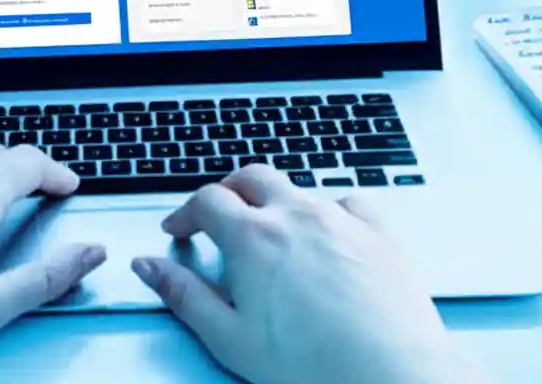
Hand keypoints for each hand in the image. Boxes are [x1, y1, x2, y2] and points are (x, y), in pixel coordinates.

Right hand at [132, 165, 485, 383]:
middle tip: (216, 215)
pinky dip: (327, 211)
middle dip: (227, 191)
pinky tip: (327, 233)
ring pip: (298, 188)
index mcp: (253, 239)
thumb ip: (185, 296)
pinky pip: (347, 203)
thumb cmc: (315, 365)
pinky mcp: (378, 232)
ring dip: (275, 202)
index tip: (179, 230)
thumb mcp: (230, 338)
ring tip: (270, 231)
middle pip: (251, 178)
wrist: (392, 373)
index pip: (207, 201)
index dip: (185, 213)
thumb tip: (149, 267)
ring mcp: (340, 219)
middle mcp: (296, 216)